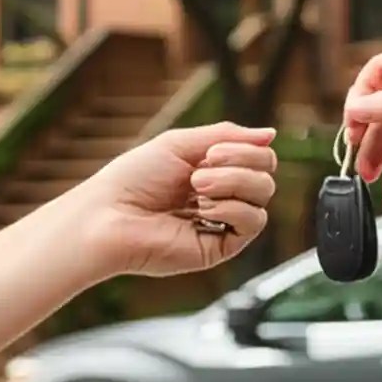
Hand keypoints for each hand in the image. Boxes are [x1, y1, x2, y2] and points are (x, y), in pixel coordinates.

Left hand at [78, 123, 277, 276]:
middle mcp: (222, 197)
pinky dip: (233, 209)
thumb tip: (271, 134)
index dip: (246, 149)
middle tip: (200, 171)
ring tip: (197, 188)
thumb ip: (228, 136)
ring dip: (233, 183)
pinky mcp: (222, 247)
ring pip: (263, 196)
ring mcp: (223, 223)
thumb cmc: (134, 179)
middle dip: (239, 164)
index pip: (258, 157)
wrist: (110, 216)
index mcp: (213, 172)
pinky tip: (204, 210)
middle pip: (266, 175)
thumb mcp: (181, 143)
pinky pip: (253, 222)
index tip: (212, 151)